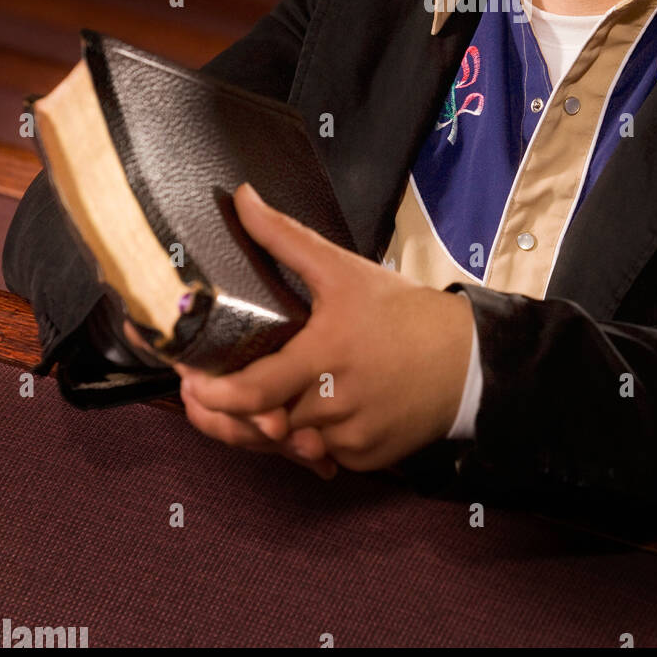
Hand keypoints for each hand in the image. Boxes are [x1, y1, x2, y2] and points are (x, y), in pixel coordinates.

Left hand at [129, 183, 474, 473]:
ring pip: (287, 447)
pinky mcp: (366, 458)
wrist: (467, 360)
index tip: (190, 384)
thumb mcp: (344, 270)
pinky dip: (302, 442)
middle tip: (199, 400)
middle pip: (262, 426)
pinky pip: (319, 457)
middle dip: (225, 418)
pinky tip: (293, 419)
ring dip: (261, 431)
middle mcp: (336, 404)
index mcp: (326, 355)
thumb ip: (287, 238)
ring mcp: (352, 437)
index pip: (254, 392)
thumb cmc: (404, 313)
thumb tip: (242, 199)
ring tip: (240, 409)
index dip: (214, 397)